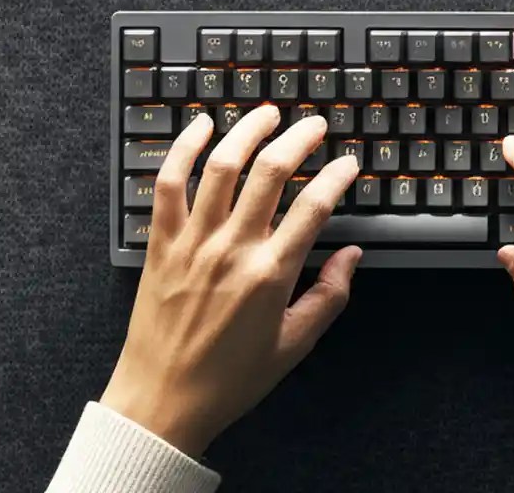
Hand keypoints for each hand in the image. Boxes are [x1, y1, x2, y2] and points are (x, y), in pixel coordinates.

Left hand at [101, 106, 361, 456]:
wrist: (161, 401)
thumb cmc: (230, 379)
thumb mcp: (294, 344)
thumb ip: (330, 296)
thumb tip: (352, 256)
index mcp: (272, 274)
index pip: (314, 206)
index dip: (337, 176)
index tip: (348, 164)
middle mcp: (233, 248)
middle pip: (271, 172)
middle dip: (299, 138)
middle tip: (315, 125)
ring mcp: (193, 242)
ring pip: (222, 166)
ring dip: (248, 131)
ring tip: (268, 113)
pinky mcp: (161, 244)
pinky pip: (169, 184)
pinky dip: (183, 149)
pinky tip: (201, 127)